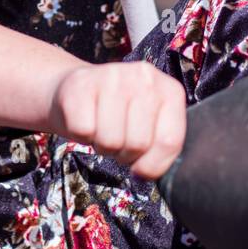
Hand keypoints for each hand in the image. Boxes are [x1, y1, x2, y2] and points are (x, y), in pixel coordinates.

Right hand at [47, 62, 187, 180]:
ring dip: (102, 145)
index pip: (169, 141)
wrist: (76, 88)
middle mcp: (144, 77)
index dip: (152, 165)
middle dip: (124, 153)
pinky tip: (86, 119)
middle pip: (138, 143)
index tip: (140, 165)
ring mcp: (112, 76)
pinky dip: (80, 135)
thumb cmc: (118, 113)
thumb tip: (146, 172)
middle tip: (118, 138)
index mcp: (170, 90)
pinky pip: (84, 130)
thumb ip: (161, 146)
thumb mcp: (150, 125)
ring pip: (110, 140)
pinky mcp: (81, 84)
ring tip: (101, 128)